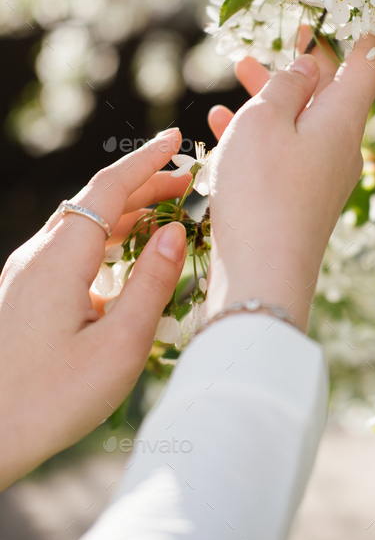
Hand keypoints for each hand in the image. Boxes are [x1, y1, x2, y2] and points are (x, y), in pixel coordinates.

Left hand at [0, 131, 189, 489]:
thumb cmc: (51, 400)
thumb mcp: (119, 346)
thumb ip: (151, 283)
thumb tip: (174, 231)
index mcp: (59, 259)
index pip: (108, 189)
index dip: (145, 161)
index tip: (175, 139)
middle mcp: (37, 257)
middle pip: (95, 202)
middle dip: (142, 185)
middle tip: (187, 182)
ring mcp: (25, 275)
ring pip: (81, 225)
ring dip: (124, 213)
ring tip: (165, 213)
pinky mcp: (23, 295)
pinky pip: (69, 250)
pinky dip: (105, 239)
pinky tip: (126, 257)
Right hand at [205, 32, 374, 329]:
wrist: (262, 274)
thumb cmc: (263, 189)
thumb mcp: (266, 121)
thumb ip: (287, 85)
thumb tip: (308, 67)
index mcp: (343, 120)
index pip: (367, 65)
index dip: (364, 34)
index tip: (365, 11)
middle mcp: (341, 147)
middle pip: (331, 92)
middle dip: (305, 61)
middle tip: (289, 32)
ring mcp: (322, 176)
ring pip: (301, 121)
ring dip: (272, 94)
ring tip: (239, 67)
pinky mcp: (299, 199)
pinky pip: (284, 152)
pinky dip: (259, 133)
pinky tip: (222, 124)